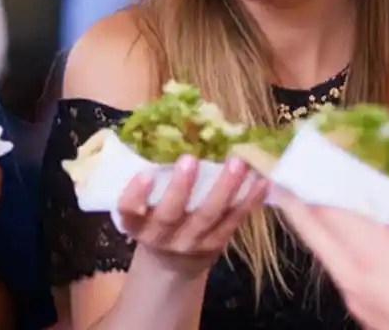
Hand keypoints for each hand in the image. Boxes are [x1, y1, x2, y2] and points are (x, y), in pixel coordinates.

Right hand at [117, 156, 268, 276]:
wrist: (173, 261)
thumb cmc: (154, 217)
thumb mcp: (141, 205)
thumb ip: (148, 176)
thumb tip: (163, 127)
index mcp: (136, 222)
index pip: (129, 210)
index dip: (135, 195)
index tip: (144, 174)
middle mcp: (160, 235)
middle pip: (170, 214)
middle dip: (181, 187)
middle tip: (190, 158)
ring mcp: (191, 242)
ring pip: (207, 216)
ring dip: (224, 188)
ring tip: (237, 163)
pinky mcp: (216, 243)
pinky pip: (233, 222)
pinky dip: (248, 201)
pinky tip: (260, 182)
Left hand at [277, 192, 388, 329]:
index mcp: (369, 253)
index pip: (327, 208)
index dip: (312, 179)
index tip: (299, 156)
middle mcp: (351, 275)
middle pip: (311, 232)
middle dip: (294, 203)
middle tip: (281, 179)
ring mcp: (355, 299)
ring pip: (324, 255)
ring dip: (317, 229)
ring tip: (313, 206)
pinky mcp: (366, 315)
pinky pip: (342, 273)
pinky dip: (339, 251)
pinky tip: (355, 245)